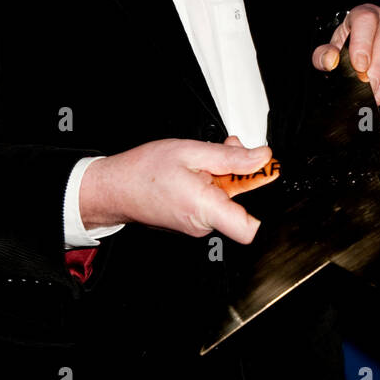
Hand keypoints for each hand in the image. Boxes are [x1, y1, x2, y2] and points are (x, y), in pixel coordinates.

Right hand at [79, 136, 270, 243]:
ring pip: (227, 200)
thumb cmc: (143, 171)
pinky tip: (199, 168)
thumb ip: (231, 157)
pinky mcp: (192, 222)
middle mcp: (202, 224)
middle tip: (230, 150)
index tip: (266, 180)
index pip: (249, 229)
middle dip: (241, 174)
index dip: (265, 207)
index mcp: (204, 208)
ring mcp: (197, 225)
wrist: (113, 187)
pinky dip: (212, 183)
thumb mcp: (192, 151)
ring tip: (206, 157)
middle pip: (242, 204)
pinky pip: (214, 203)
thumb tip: (262, 158)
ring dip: (225, 175)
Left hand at [311, 4, 379, 107]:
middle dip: (379, 67)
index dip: (362, 43)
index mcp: (366, 14)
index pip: (366, 20)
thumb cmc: (350, 48)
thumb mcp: (334, 48)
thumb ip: (324, 55)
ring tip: (378, 98)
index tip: (359, 67)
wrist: (371, 50)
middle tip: (369, 90)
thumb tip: (329, 61)